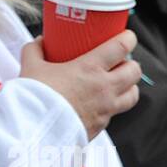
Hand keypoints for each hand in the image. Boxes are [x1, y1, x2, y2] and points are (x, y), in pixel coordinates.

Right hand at [19, 30, 140, 138]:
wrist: (34, 129)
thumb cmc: (36, 97)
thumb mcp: (31, 66)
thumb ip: (35, 51)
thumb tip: (39, 42)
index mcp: (89, 68)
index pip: (121, 47)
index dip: (128, 38)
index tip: (126, 36)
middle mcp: (104, 88)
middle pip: (134, 71)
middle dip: (131, 63)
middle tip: (120, 61)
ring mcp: (105, 109)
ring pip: (133, 95)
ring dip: (129, 87)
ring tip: (119, 83)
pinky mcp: (101, 126)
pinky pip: (115, 114)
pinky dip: (112, 107)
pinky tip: (99, 104)